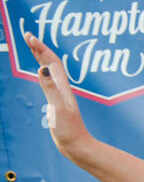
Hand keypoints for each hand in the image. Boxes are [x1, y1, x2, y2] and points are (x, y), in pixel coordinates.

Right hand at [24, 32, 92, 158]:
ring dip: (41, 58)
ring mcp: (60, 96)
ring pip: (50, 71)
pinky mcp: (57, 104)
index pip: (50, 61)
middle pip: (50, 63)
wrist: (77, 147)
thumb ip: (50, 89)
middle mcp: (62, 89)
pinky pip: (49, 82)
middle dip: (39, 48)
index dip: (40, 47)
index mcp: (61, 87)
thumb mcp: (57, 108)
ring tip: (32, 48)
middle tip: (27, 35)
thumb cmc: (69, 130)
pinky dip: (43, 72)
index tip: (28, 35)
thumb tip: (42, 70)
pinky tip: (41, 74)